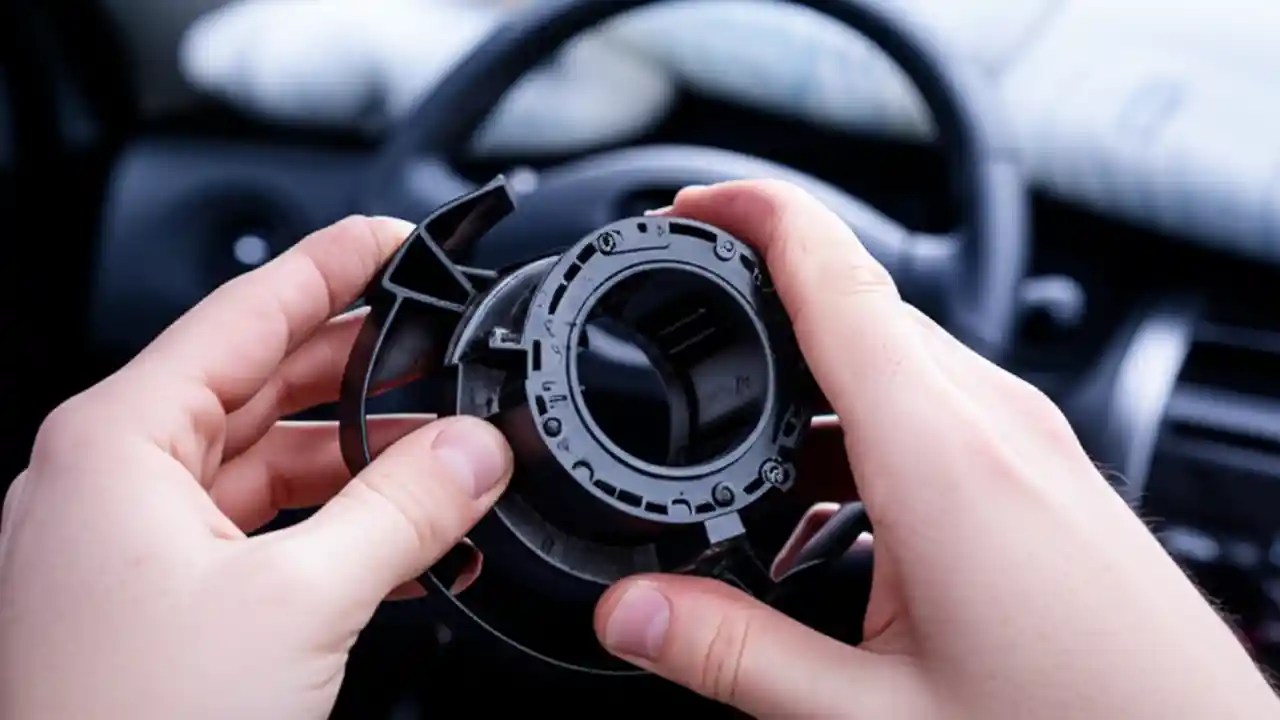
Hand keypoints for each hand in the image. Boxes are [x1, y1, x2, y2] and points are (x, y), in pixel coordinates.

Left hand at [0, 217, 512, 718]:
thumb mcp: (301, 602)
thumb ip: (403, 508)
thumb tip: (473, 450)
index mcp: (113, 445)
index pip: (240, 316)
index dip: (327, 267)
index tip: (392, 240)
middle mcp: (113, 483)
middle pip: (257, 385)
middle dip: (358, 369)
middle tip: (441, 347)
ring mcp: (137, 546)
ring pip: (268, 462)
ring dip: (360, 458)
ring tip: (447, 454)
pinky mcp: (170, 600)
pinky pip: (267, 529)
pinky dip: (339, 524)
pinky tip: (408, 534)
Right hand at [593, 182, 1279, 717]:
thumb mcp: (874, 715)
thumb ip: (733, 657)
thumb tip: (627, 613)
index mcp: (942, 454)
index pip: (834, 275)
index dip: (754, 215)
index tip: (692, 205)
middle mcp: (993, 421)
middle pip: (856, 306)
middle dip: (762, 302)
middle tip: (686, 333)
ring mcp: (1029, 439)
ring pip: (895, 359)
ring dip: (811, 381)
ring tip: (741, 455)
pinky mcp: (1045, 469)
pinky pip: (934, 406)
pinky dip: (862, 428)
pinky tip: (828, 510)